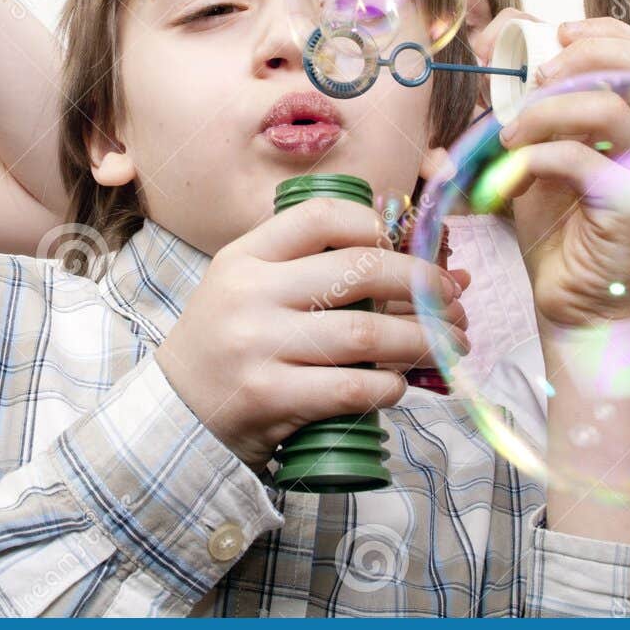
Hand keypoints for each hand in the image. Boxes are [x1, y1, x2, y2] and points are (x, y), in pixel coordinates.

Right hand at [154, 197, 463, 469]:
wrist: (175, 412)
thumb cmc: (228, 343)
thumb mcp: (247, 288)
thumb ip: (309, 269)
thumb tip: (418, 262)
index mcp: (245, 257)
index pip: (320, 217)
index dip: (376, 224)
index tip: (408, 244)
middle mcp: (250, 295)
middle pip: (358, 271)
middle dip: (422, 282)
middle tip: (453, 297)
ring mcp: (259, 346)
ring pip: (366, 332)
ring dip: (423, 339)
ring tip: (450, 344)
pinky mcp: (271, 397)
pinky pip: (353, 386)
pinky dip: (391, 385)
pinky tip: (401, 384)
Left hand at [489, 16, 629, 326]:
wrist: (569, 296)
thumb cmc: (555, 226)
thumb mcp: (532, 153)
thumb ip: (521, 108)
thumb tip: (484, 58)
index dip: (590, 30)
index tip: (544, 38)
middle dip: (581, 54)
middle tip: (536, 78)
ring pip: (612, 108)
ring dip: (548, 111)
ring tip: (509, 133)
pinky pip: (582, 161)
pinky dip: (536, 158)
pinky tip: (513, 175)